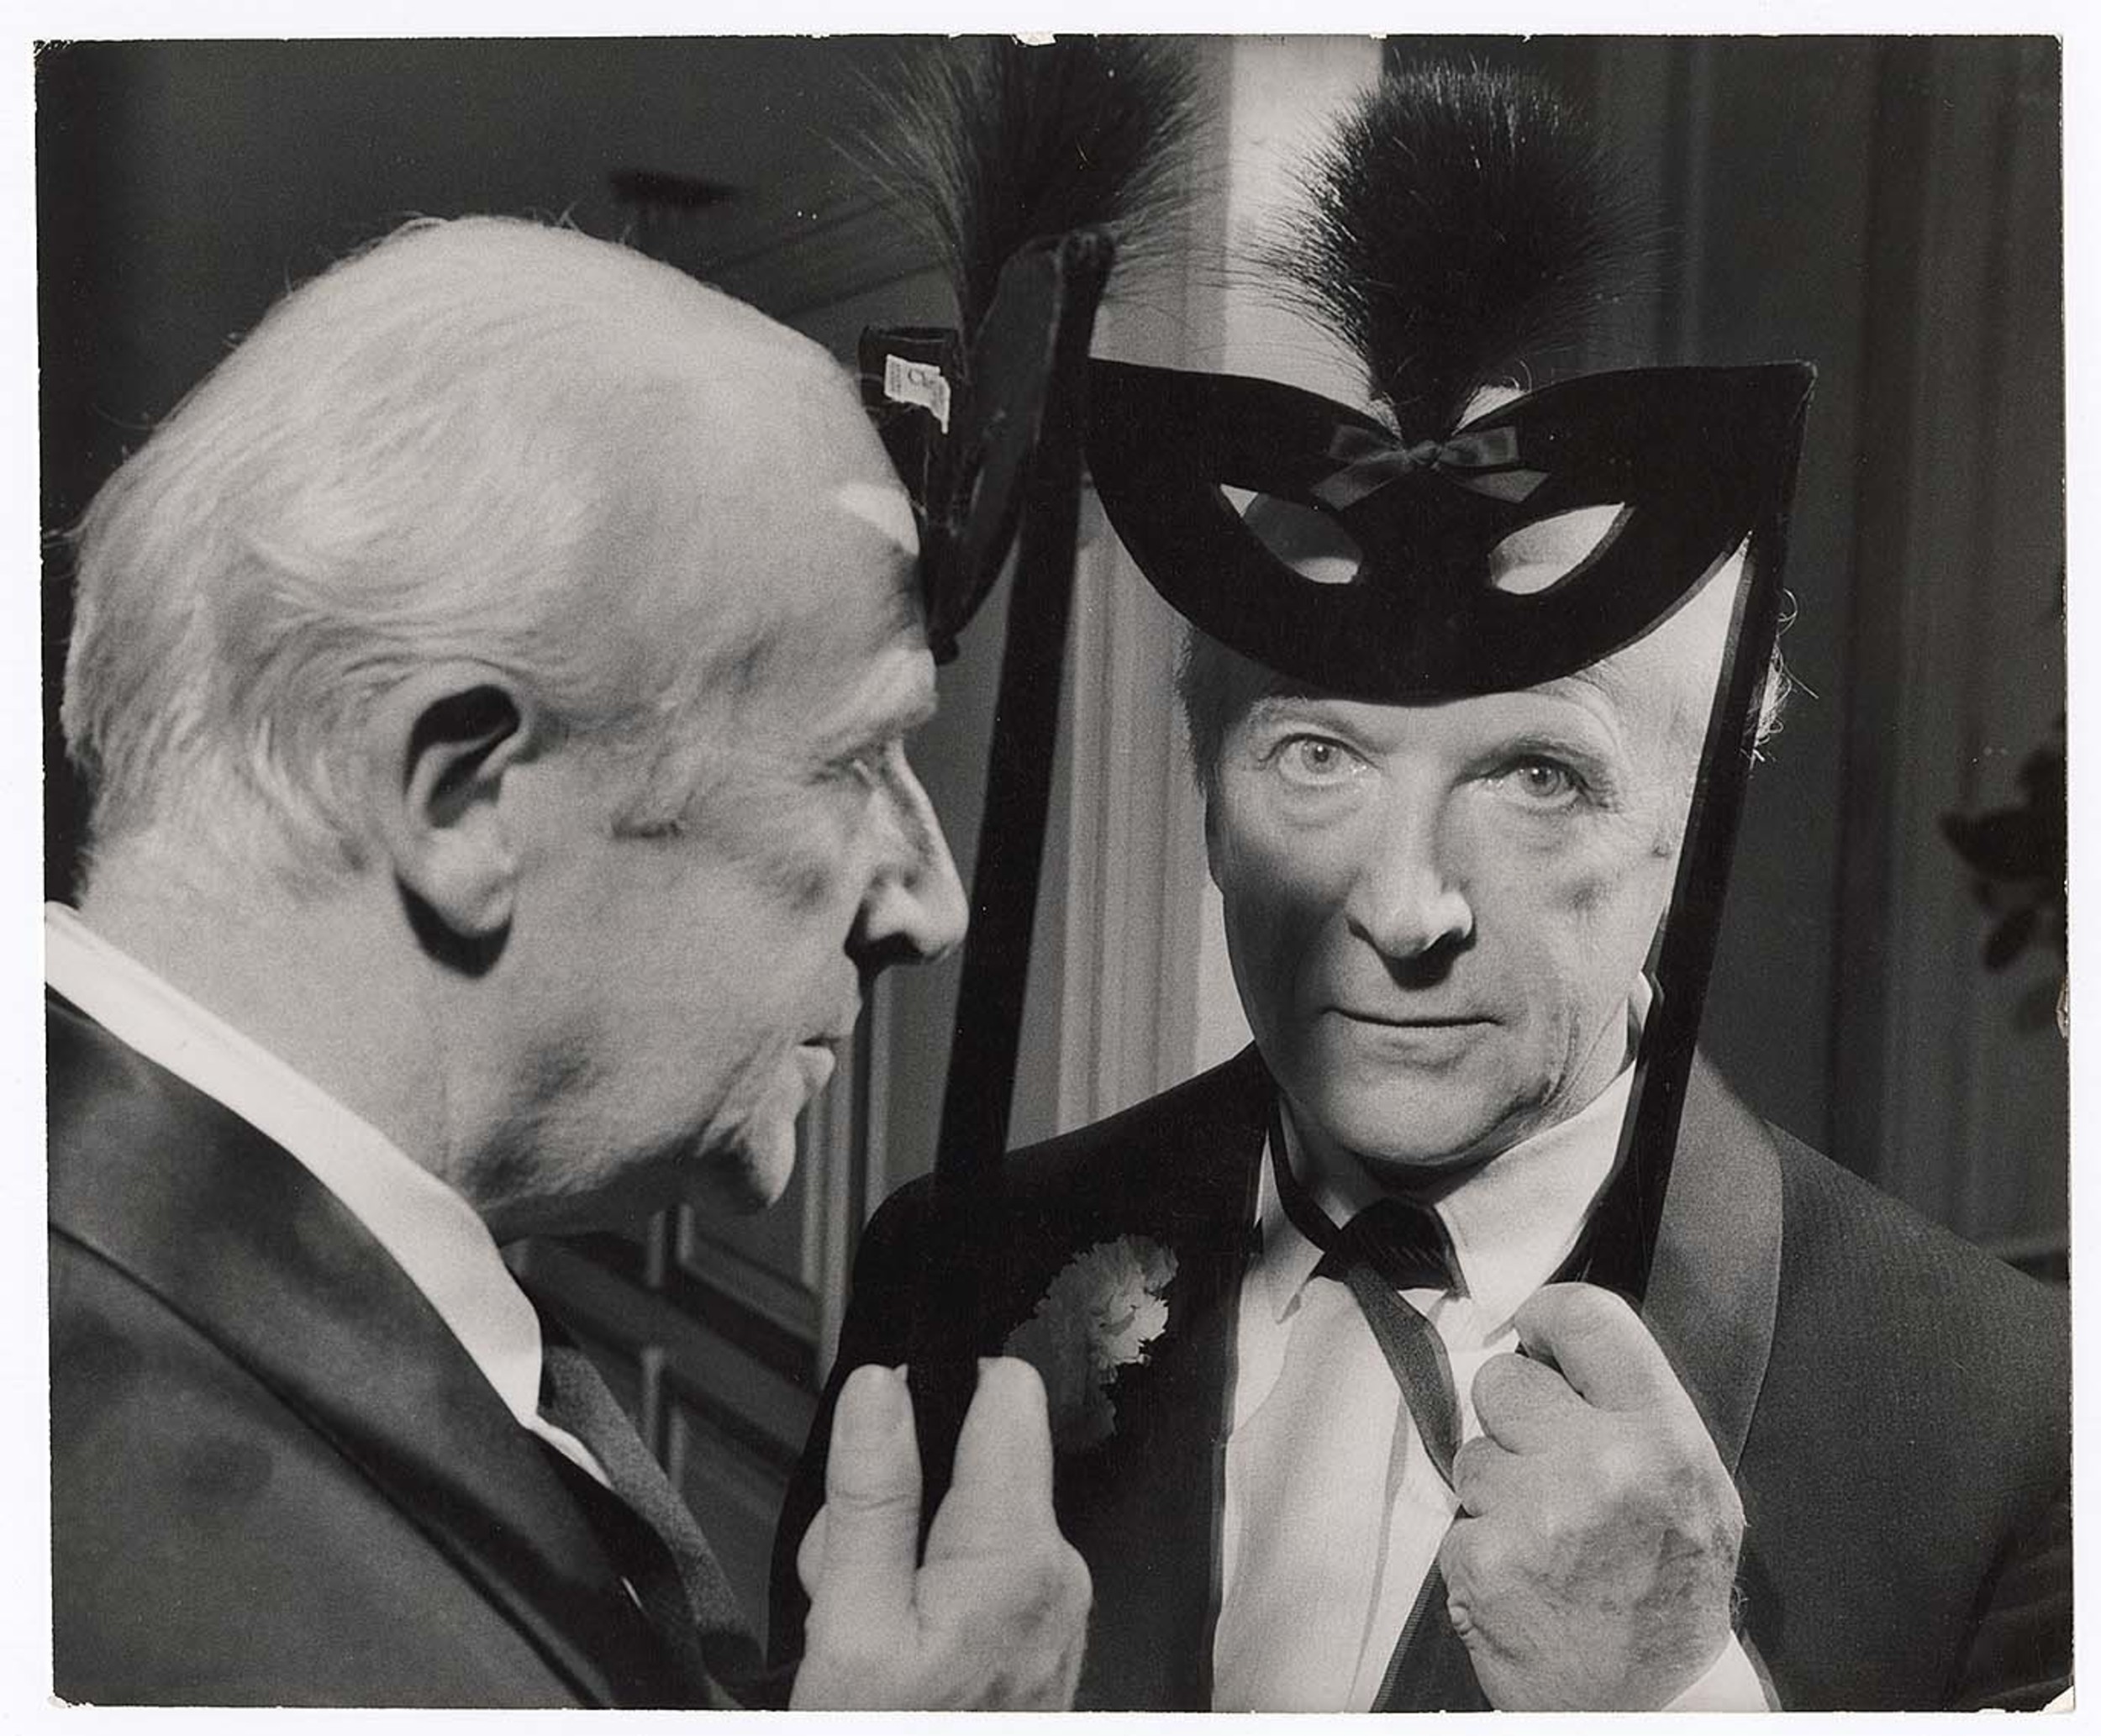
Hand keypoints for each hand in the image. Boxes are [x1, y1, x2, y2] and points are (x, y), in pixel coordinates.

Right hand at [789, 1357, 1091, 1709]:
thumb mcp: (849, 1624)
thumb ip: (870, 1496)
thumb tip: (880, 1389)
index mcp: (1017, 1555)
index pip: (1010, 1393)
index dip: (941, 1387)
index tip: (887, 1421)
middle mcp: (1057, 1572)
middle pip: (974, 1459)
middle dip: (899, 1494)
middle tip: (849, 1571)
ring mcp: (1055, 1608)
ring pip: (967, 1516)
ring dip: (903, 1549)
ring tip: (864, 1620)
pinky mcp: (1040, 1634)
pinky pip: (979, 1571)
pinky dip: (927, 1592)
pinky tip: (895, 1644)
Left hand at [1440, 1283, 1741, 1710]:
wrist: (1648, 1709)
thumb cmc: (1670, 1595)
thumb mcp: (1694, 1489)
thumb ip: (1634, 1408)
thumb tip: (1561, 1340)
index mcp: (1662, 1438)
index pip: (1587, 1318)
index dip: (1548, 1317)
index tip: (1538, 1335)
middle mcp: (1601, 1467)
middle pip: (1502, 1379)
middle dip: (1516, 1419)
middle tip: (1549, 1466)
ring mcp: (1536, 1515)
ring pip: (1470, 1453)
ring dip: (1496, 1490)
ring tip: (1547, 1537)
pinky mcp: (1484, 1563)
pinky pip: (1455, 1522)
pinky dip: (1481, 1550)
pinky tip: (1524, 1578)